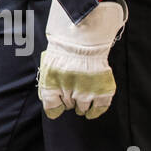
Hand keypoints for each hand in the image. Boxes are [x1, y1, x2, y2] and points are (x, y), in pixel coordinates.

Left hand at [37, 0, 127, 119]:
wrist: (82, 39)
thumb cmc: (62, 51)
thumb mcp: (47, 67)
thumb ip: (47, 89)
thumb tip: (51, 108)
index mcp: (52, 86)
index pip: (51, 107)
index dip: (55, 106)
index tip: (58, 104)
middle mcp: (69, 92)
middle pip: (68, 106)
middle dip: (69, 100)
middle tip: (71, 91)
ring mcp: (87, 92)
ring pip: (82, 108)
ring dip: (81, 105)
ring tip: (81, 96)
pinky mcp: (102, 90)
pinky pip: (99, 108)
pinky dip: (95, 111)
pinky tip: (92, 111)